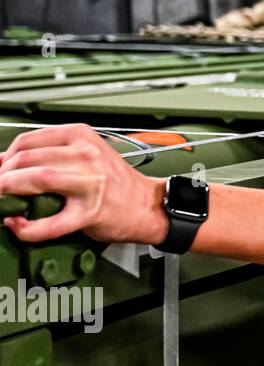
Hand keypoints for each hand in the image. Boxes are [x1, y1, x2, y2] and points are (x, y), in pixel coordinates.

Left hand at [0, 124, 166, 244]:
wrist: (146, 205)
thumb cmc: (115, 182)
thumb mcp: (84, 155)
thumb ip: (48, 154)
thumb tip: (3, 162)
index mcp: (82, 137)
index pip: (27, 141)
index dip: (5, 158)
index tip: (1, 170)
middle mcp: (87, 156)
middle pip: (27, 159)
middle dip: (2, 176)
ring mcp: (90, 184)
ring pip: (37, 179)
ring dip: (8, 191)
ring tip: (2, 202)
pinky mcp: (91, 212)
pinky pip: (51, 222)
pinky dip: (27, 228)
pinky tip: (18, 225)